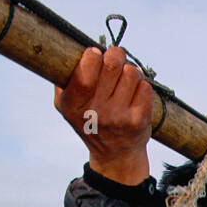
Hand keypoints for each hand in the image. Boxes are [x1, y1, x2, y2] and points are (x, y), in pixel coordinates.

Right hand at [54, 45, 152, 184]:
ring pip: (131, 72)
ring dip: (130, 71)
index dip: (93, 55)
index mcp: (72, 105)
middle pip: (112, 64)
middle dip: (115, 55)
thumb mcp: (66, 105)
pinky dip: (141, 85)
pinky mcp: (138, 120)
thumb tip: (68, 52)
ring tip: (124, 81)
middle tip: (114, 59)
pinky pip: (145, 86)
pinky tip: (134, 94)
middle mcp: (95, 112)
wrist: (115, 154)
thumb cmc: (90, 120)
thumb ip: (62, 80)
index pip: (85, 70)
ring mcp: (118, 117)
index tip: (95, 55)